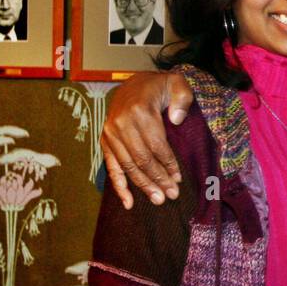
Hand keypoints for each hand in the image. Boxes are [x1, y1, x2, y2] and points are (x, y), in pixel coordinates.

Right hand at [100, 71, 193, 209]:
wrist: (134, 83)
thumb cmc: (159, 86)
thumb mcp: (177, 83)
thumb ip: (182, 98)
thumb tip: (177, 120)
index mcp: (140, 111)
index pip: (156, 144)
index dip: (168, 163)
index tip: (179, 178)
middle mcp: (121, 123)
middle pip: (141, 158)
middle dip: (158, 179)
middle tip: (172, 195)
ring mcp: (110, 133)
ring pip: (128, 165)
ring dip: (143, 185)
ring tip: (158, 199)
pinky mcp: (105, 140)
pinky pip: (112, 166)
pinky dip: (119, 185)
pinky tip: (128, 202)